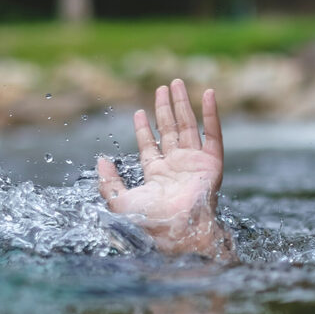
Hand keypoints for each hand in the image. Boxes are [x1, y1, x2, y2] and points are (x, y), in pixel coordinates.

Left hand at [97, 79, 234, 258]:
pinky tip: (207, 94)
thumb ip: (108, 181)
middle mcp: (176, 166)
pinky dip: (211, 114)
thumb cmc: (149, 220)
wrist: (177, 229)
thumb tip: (101, 160)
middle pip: (170, 130)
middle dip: (165, 109)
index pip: (150, 145)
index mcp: (157, 175)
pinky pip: (213, 134)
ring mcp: (194, 163)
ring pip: (188, 126)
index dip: (144, 128)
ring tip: (175, 83)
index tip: (138, 111)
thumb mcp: (119, 201)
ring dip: (183, 104)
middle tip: (162, 88)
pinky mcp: (211, 163)